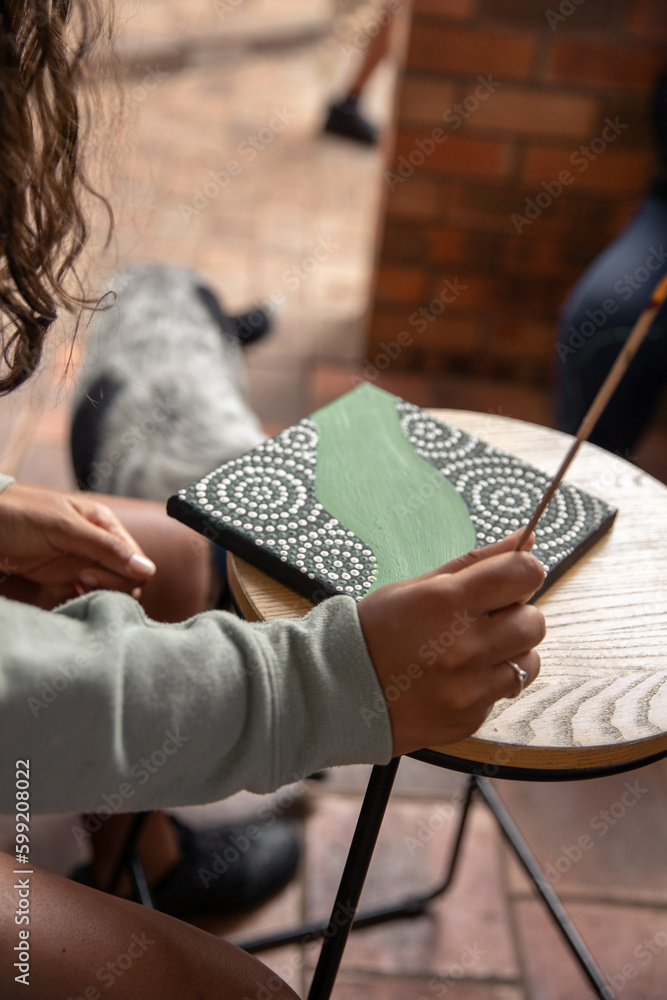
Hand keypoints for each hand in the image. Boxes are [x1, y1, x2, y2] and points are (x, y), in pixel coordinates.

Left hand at [0, 482, 155, 605]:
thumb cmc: (19, 515)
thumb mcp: (64, 528)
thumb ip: (106, 549)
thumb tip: (147, 570)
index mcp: (104, 524)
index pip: (136, 560)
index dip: (122, 574)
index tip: (87, 575)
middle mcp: (97, 545)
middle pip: (125, 579)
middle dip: (108, 586)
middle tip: (78, 580)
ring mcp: (80, 563)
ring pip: (107, 591)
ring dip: (95, 597)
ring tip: (70, 589)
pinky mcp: (61, 580)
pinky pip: (84, 598)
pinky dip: (80, 603)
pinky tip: (66, 599)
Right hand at [357, 531, 545, 755]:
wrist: (334, 691)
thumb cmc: (373, 631)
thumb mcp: (418, 586)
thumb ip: (477, 562)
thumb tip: (527, 539)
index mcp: (448, 602)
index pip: (524, 574)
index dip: (524, 572)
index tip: (512, 578)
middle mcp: (463, 646)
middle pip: (535, 621)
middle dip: (517, 615)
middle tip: (485, 618)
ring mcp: (468, 688)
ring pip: (528, 661)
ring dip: (510, 652)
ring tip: (473, 651)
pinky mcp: (469, 718)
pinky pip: (503, 692)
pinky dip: (488, 682)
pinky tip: (455, 678)